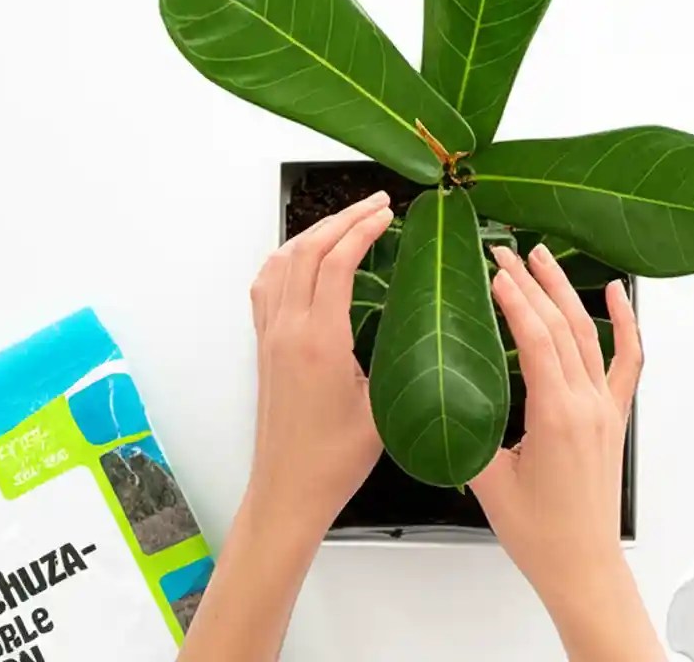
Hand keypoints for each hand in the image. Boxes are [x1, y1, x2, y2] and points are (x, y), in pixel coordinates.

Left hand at [246, 191, 392, 533]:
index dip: (362, 230)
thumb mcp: (383, 411)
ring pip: (282, 261)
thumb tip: (430, 328)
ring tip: (347, 220)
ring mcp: (269, 337)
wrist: (287, 490)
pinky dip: (288, 257)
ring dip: (314, 232)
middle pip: (307, 250)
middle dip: (343, 218)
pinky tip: (304, 257)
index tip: (389, 212)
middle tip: (377, 202)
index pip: (335, 263)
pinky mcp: (263, 347)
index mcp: (318, 342)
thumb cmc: (333, 462)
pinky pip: (267, 285)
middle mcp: (287, 331)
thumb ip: (401, 362)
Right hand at [473, 245, 661, 660]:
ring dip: (566, 291)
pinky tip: (616, 295)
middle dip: (533, 283)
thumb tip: (435, 400)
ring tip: (542, 258)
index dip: (515, 300)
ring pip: (589, 334)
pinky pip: (626, 360)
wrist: (582, 565)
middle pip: (563, 326)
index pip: (538, 340)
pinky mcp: (613, 416)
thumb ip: (464, 434)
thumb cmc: (541, 534)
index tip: (494, 270)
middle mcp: (588, 405)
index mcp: (557, 416)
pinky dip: (625, 323)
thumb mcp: (487, 482)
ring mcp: (605, 408)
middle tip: (505, 252)